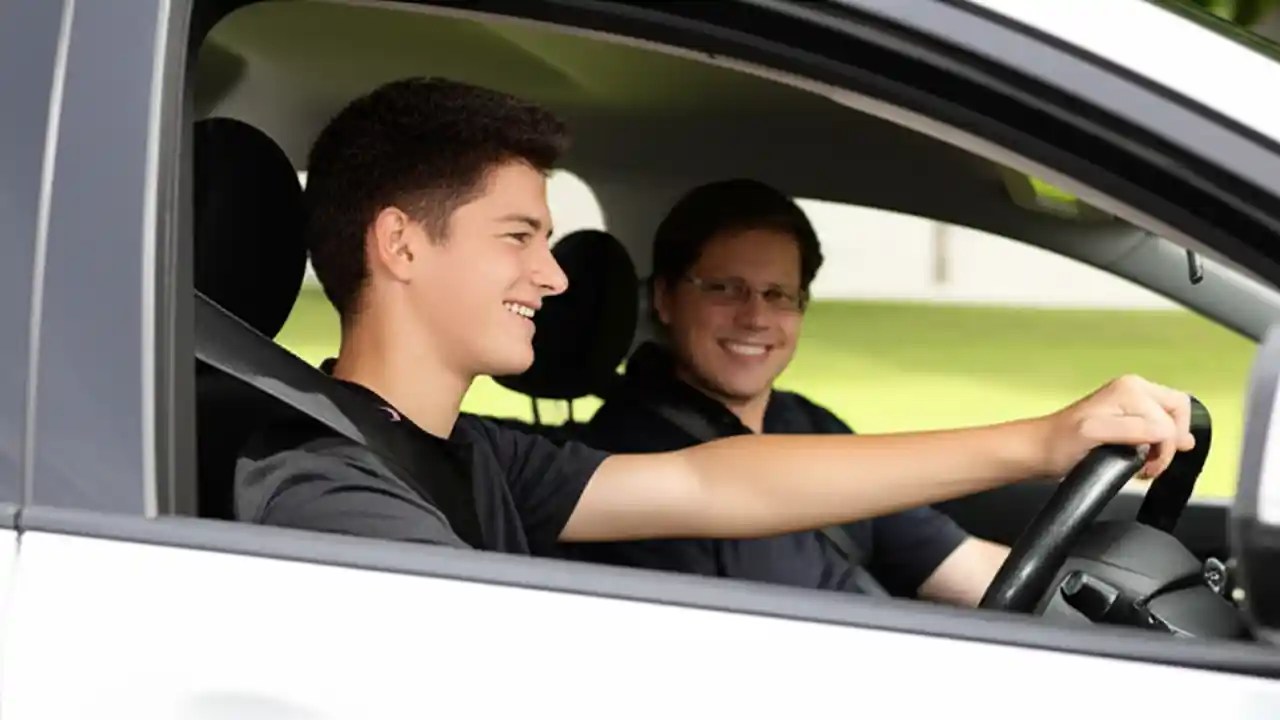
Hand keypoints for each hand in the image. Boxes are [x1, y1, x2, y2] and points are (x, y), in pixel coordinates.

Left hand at [1037, 374, 1194, 479]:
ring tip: (1142, 465)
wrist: (1039, 451)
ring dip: (1163, 449)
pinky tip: (1141, 461)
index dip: (1164, 448)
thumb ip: (1133, 429)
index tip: (1144, 467)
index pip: (1172, 421)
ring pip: (1171, 425)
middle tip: (1148, 466)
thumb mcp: (1095, 433)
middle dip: (1168, 446)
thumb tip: (1166, 433)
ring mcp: (1134, 404)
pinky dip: (1157, 449)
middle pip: (1178, 417)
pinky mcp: (1130, 419)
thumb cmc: (1061, 444)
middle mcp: (1136, 390)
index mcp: (1132, 388)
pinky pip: (1160, 431)